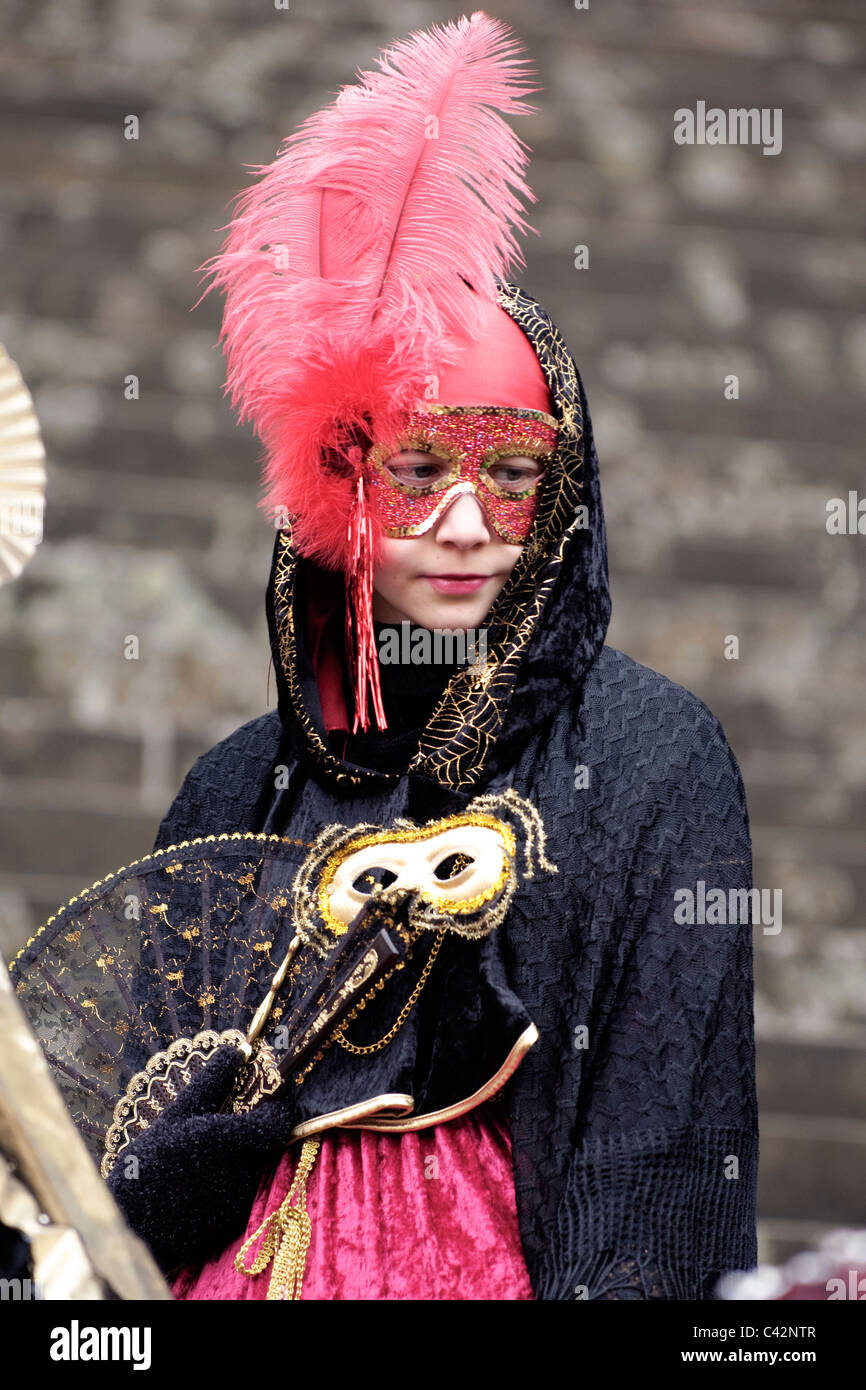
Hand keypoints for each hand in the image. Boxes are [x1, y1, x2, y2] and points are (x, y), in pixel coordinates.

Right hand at [106, 1043, 295, 1275]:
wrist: (128, 1225)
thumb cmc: (147, 1163)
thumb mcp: (177, 1115)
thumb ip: (213, 1082)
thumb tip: (239, 1049)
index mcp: (227, 1141)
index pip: (278, 1122)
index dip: (280, 1107)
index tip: (271, 1095)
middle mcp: (240, 1172)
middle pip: (265, 1145)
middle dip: (252, 1132)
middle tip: (227, 1123)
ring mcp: (237, 1201)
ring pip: (253, 1168)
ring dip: (239, 1157)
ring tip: (202, 1157)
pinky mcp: (231, 1224)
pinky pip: (241, 1193)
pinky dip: (228, 1181)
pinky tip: (200, 1181)